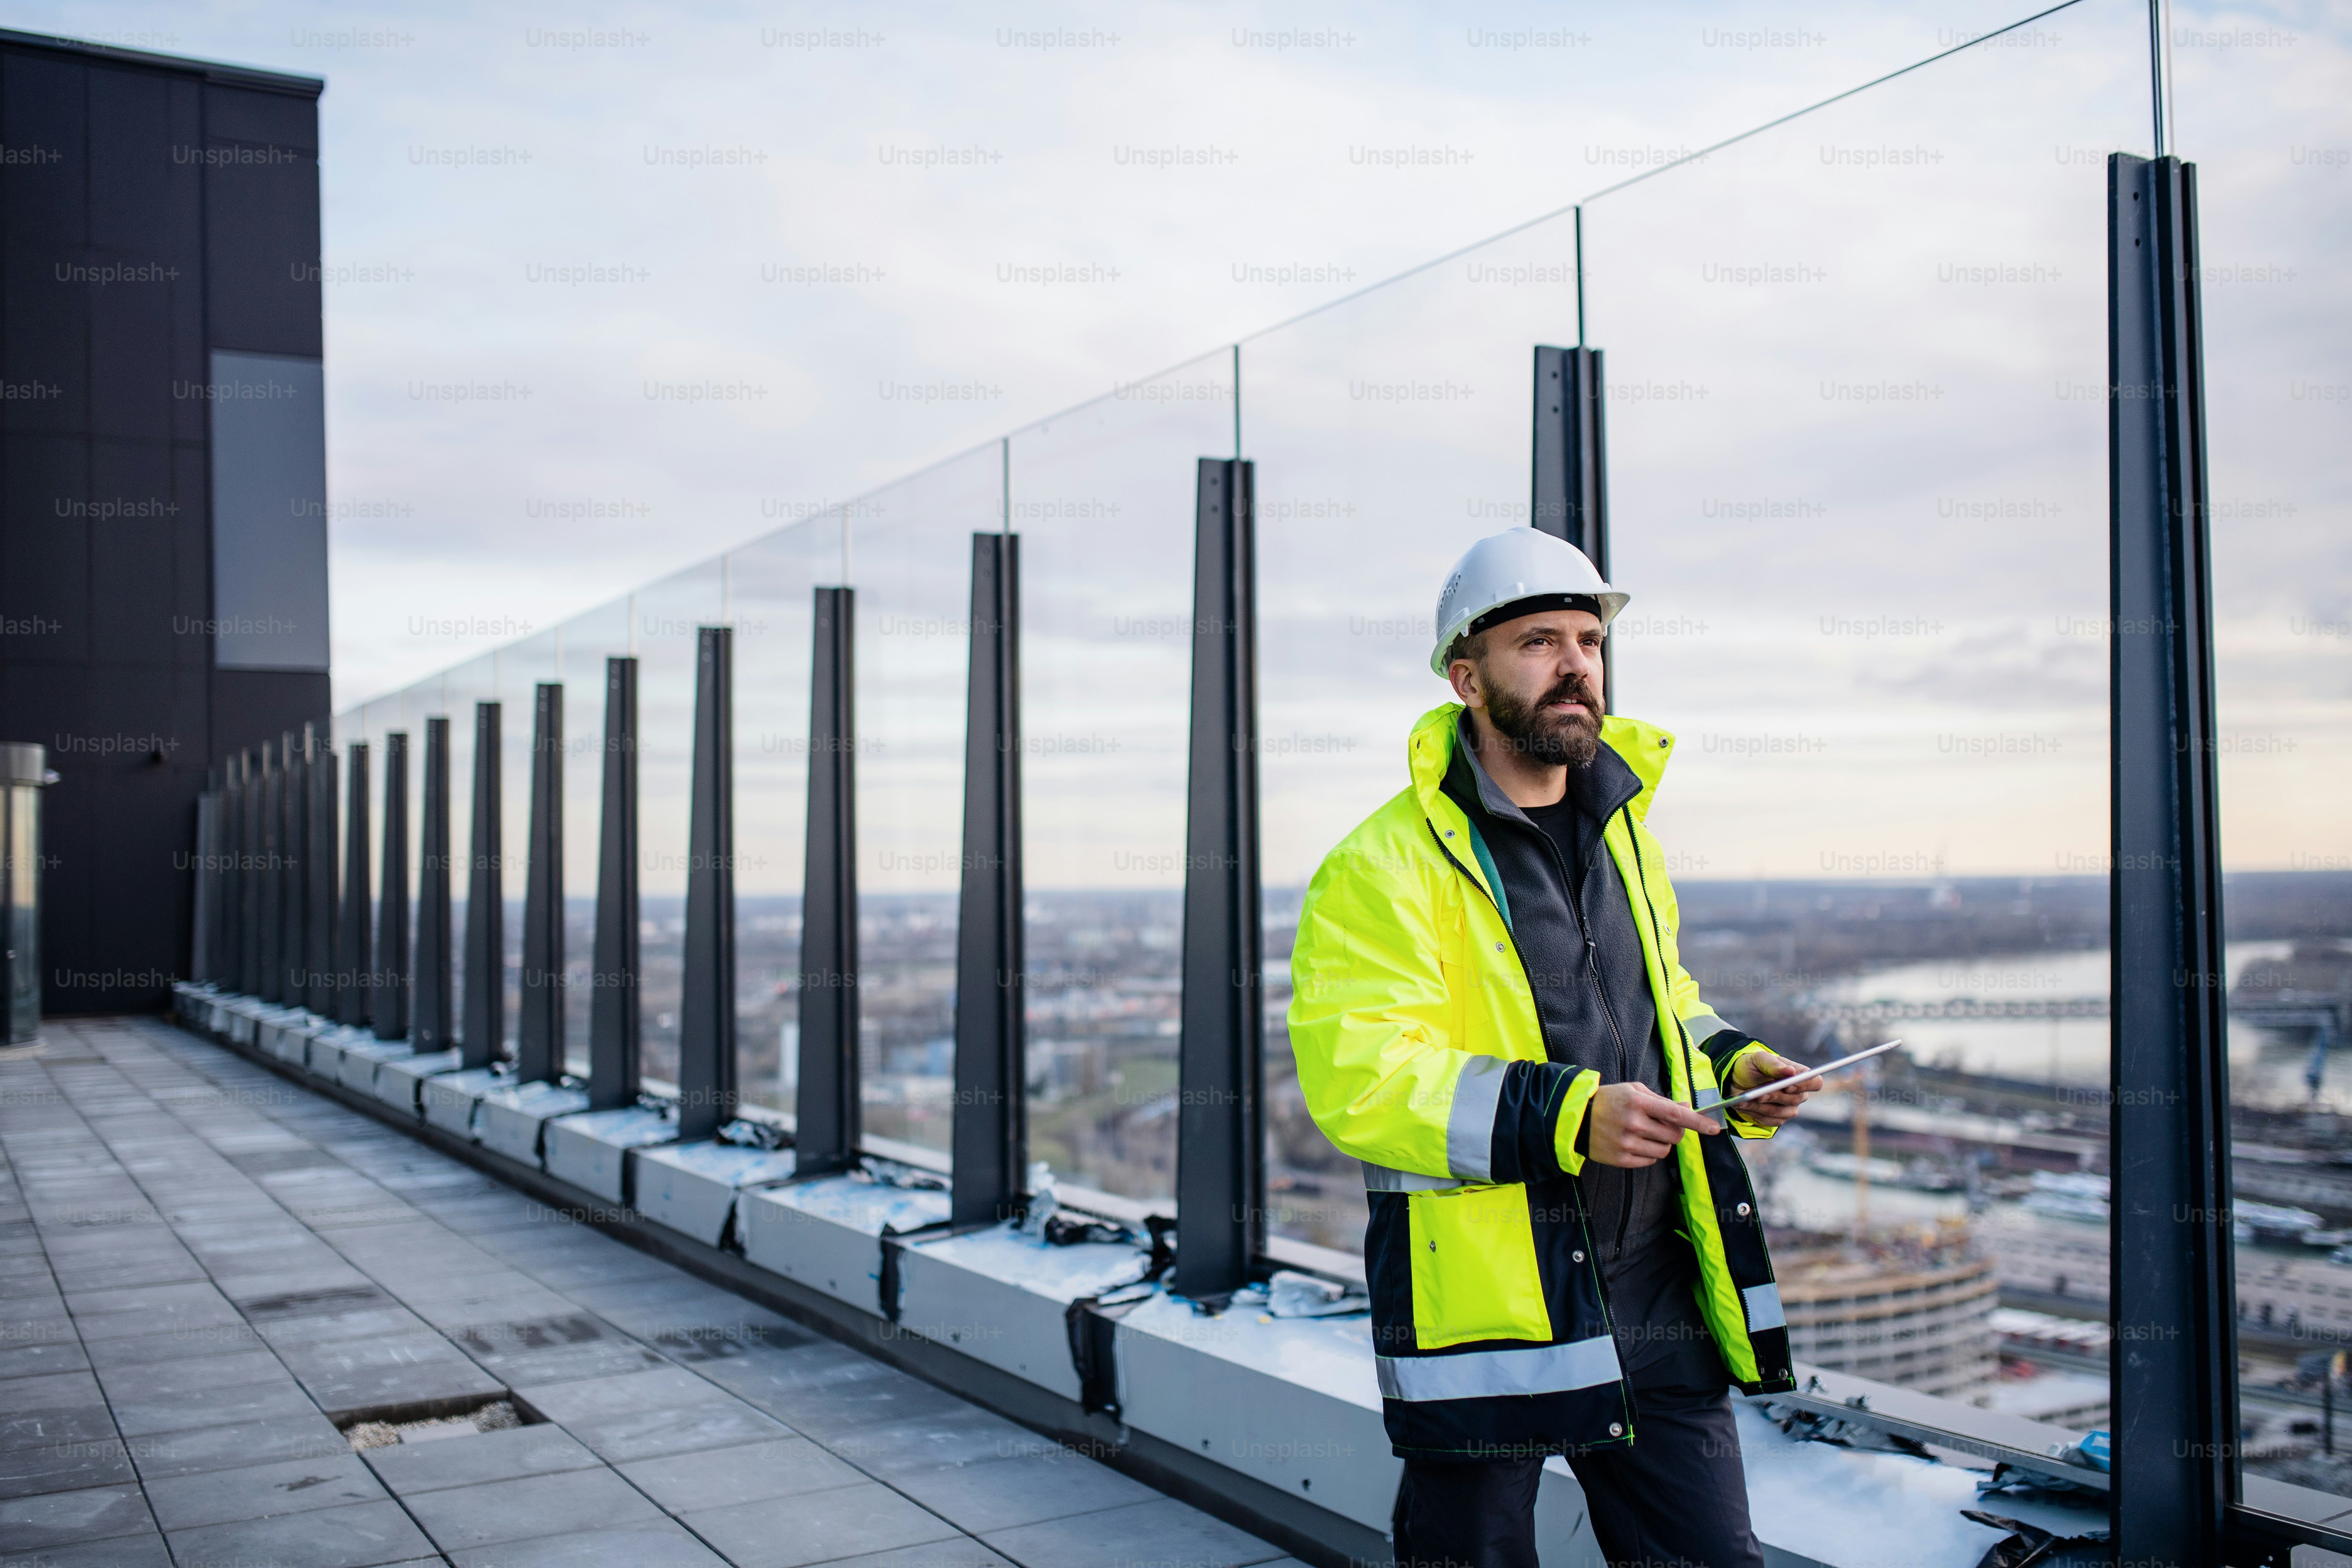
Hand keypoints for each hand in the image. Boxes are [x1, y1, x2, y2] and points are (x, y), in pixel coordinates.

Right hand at [1586, 1081, 1719, 1167]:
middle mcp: (1634, 1123)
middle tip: (1664, 1126)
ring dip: (1661, 1143)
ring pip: (1664, 1150)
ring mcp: (1627, 1143)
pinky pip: (1650, 1160)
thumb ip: (1661, 1100)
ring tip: (1645, 1134)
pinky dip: (1648, 1153)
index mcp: (1638, 1102)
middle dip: (1675, 1132)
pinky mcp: (1621, 1159)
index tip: (1714, 1128)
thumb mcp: (1634, 1091)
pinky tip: (1635, 1143)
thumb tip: (1687, 1107)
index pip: (1676, 1114)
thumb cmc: (1609, 1100)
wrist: (1576, 1118)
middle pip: (1674, 1136)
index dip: (1698, 1122)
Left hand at [1726, 1050, 1824, 1128]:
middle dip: (1774, 1096)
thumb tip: (1790, 1072)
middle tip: (1757, 1095)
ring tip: (1743, 1100)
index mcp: (1798, 1075)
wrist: (1738, 1080)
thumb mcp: (1758, 1060)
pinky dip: (1755, 1113)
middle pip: (1795, 1099)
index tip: (1787, 1086)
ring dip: (1760, 1106)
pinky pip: (1770, 1121)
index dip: (1804, 1086)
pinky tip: (1743, 1106)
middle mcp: (1798, 1093)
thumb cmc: (1752, 1066)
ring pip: (1780, 1112)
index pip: (1815, 1082)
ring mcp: (1789, 1108)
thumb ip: (1773, 1065)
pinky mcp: (1778, 1119)